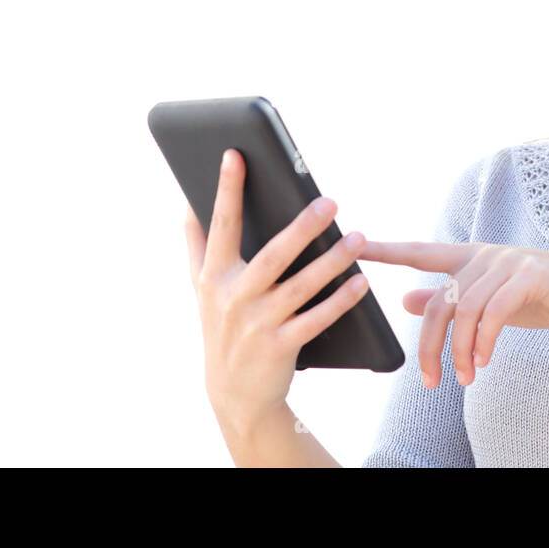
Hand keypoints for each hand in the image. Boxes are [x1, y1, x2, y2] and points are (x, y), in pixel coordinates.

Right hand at [183, 148, 370, 425]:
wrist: (233, 393)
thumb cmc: (221, 325)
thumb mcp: (201, 288)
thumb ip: (197, 245)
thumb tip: (188, 201)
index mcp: (213, 276)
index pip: (221, 224)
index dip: (226, 189)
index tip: (235, 154)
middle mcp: (233, 298)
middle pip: (272, 255)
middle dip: (301, 227)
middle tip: (330, 200)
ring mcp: (257, 325)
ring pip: (300, 287)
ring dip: (331, 261)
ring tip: (357, 237)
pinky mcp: (280, 348)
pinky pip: (316, 320)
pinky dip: (340, 301)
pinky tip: (360, 282)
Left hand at [356, 240, 548, 387]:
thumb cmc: (543, 298)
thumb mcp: (490, 300)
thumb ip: (452, 299)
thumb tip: (406, 299)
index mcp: (472, 257)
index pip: (421, 252)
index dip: (388, 250)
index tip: (356, 246)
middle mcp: (486, 255)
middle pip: (440, 300)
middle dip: (429, 345)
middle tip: (430, 380)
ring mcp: (509, 262)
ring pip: (466, 311)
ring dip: (461, 352)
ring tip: (465, 378)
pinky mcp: (531, 275)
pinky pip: (494, 312)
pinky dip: (485, 341)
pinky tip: (484, 361)